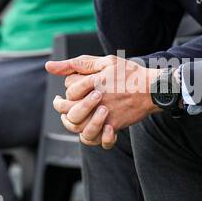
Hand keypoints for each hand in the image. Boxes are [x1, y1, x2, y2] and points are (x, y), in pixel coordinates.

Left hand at [45, 54, 162, 147]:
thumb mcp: (105, 62)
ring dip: (72, 122)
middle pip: (68, 108)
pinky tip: (89, 129)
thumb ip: (76, 64)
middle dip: (61, 105)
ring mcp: (104, 114)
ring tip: (71, 117)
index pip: (69, 87)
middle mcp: (96, 99)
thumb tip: (49, 66)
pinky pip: (95, 139)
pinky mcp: (113, 125)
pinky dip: (90, 137)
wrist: (153, 90)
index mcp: (93, 82)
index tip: (73, 85)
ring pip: (77, 125)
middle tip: (59, 102)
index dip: (70, 85)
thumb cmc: (129, 74)